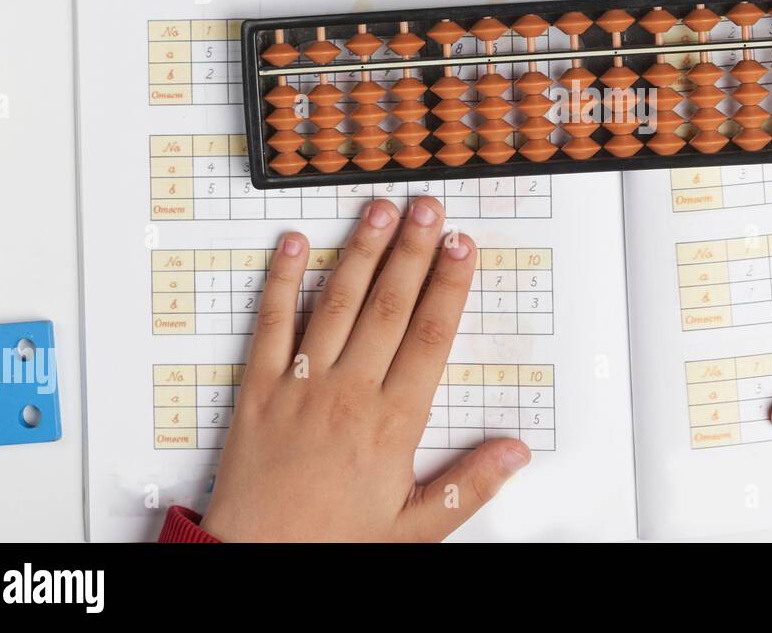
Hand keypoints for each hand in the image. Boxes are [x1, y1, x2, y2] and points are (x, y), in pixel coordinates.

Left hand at [200, 197, 529, 541]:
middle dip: (413, 251)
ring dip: (361, 252)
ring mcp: (301, 385)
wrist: (257, 564)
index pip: (431, 336)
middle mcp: (348, 393)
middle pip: (390, 306)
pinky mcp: (259, 388)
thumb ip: (468, 485)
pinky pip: (270, 324)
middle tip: (428, 208)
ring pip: (337, 303)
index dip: (449, 285)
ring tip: (379, 211)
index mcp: (392, 423)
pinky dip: (281, 281)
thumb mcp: (414, 527)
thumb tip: (515, 452)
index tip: (462, 247)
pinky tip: (296, 245)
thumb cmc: (333, 544)